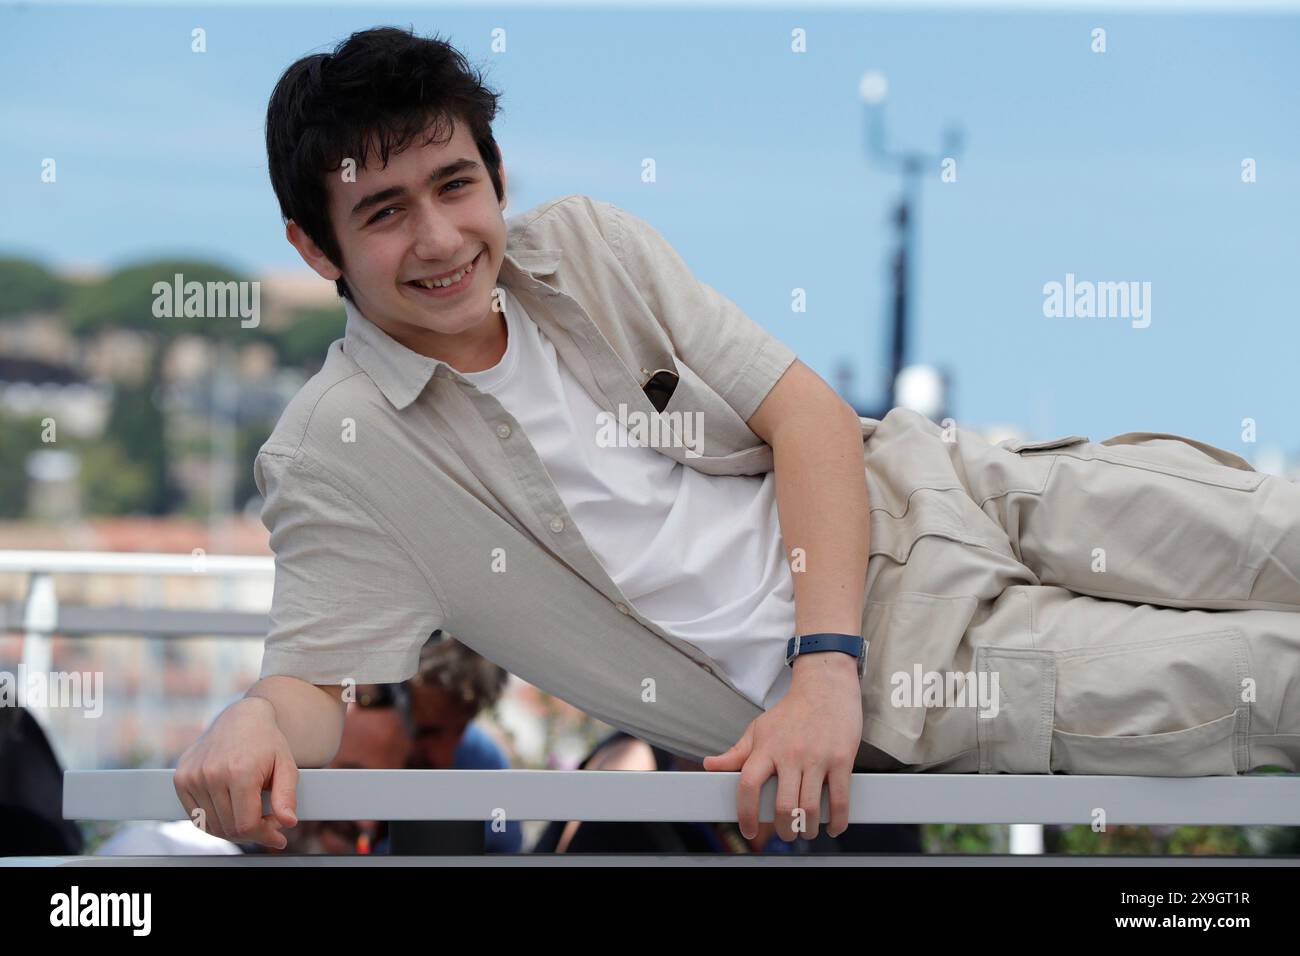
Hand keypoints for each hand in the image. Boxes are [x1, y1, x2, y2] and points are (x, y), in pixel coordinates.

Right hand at [174, 696, 299, 848]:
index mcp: (239, 771)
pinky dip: (214, 821)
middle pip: (229, 828)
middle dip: (252, 832)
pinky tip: (232, 811)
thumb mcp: (286, 765)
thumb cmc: (266, 742)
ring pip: (212, 826)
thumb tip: (289, 822)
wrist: (242, 718)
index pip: (246, 825)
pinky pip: (196, 817)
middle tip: (268, 822)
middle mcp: (211, 775)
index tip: (277, 836)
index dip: (264, 835)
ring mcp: (192, 777)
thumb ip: (287, 796)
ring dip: (233, 829)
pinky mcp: (180, 779)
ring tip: (251, 814)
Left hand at [703, 653, 862, 841]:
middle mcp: (790, 754)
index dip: (746, 813)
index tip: (749, 830)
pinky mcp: (842, 760)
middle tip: (786, 833)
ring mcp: (817, 758)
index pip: (748, 785)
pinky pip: (839, 800)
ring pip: (810, 809)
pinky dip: (837, 821)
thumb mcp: (759, 729)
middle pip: (783, 806)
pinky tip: (833, 826)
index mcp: (766, 748)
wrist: (825, 686)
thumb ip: (736, 753)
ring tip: (806, 830)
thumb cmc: (792, 712)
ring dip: (807, 829)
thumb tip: (709, 766)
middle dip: (784, 830)